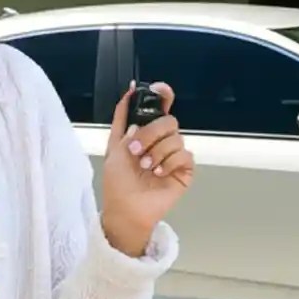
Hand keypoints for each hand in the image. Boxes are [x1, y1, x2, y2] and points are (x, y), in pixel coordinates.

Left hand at [100, 81, 194, 255]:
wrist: (127, 209)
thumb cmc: (118, 182)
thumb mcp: (114, 149)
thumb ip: (121, 122)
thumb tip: (131, 96)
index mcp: (145, 132)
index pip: (159, 107)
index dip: (162, 94)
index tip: (158, 89)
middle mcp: (161, 141)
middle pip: (169, 120)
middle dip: (151, 133)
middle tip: (136, 150)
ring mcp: (174, 155)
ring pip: (176, 138)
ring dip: (157, 152)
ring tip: (146, 167)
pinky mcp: (184, 170)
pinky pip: (185, 155)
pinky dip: (169, 163)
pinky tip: (159, 173)